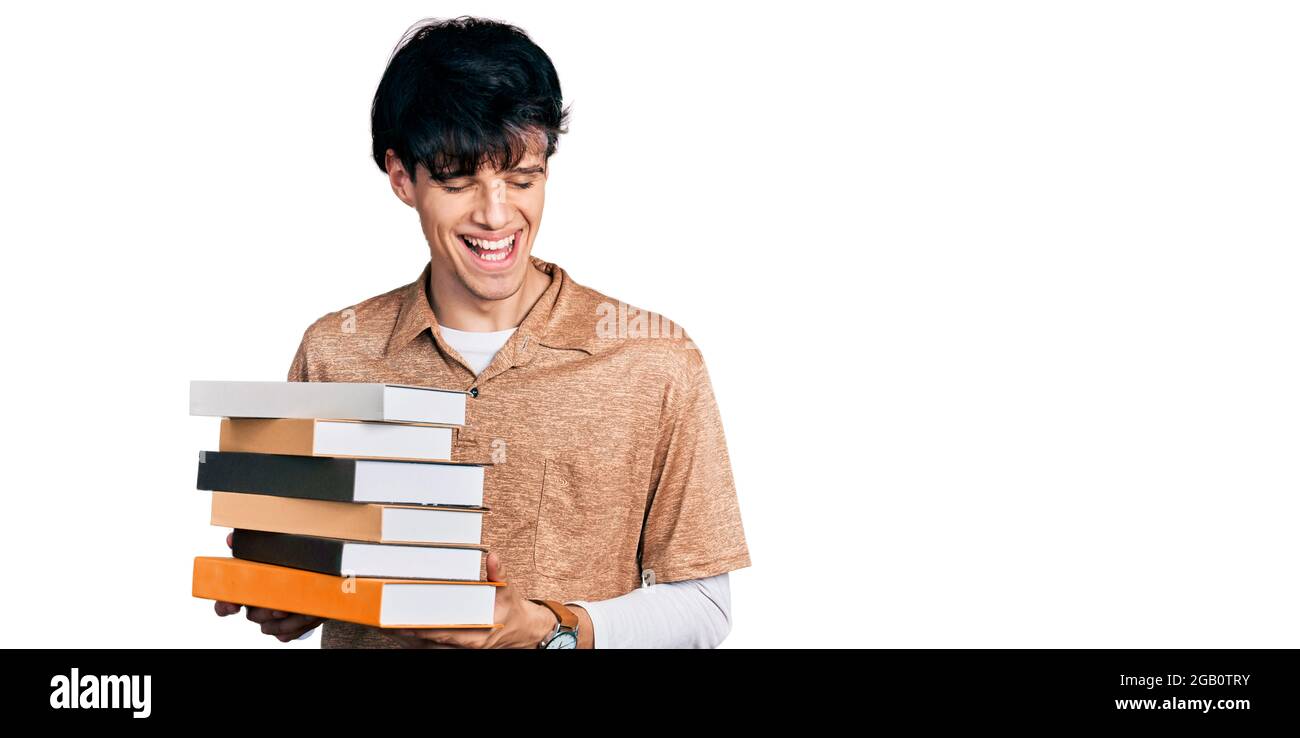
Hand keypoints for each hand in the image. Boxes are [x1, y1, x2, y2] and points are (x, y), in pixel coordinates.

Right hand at [213, 531, 324, 641]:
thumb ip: (249, 546)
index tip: (233, 605)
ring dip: (283, 621)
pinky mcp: (286, 630)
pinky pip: (285, 635)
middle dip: (265, 611)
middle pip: (252, 615)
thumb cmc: (285, 564)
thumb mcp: (270, 553)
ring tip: (298, 608)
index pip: (224, 604)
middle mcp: (255, 608)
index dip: (224, 606)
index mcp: (247, 590)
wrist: (315, 580)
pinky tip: (306, 615)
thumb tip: (230, 539)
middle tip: (278, 606)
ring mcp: (270, 620)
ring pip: (268, 627)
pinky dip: (296, 627)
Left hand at [387, 552, 555, 648]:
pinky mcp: (453, 644)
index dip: (424, 628)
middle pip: (431, 639)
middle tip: (386, 619)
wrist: (519, 629)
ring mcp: (458, 646)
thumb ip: (498, 573)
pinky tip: (400, 627)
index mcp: (476, 634)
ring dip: (408, 634)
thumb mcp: (507, 590)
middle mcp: (465, 643)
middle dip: (408, 630)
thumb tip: (492, 558)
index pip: (444, 633)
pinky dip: (416, 636)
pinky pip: (431, 643)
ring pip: (428, 643)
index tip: (405, 621)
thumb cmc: (509, 609)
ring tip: (386, 623)